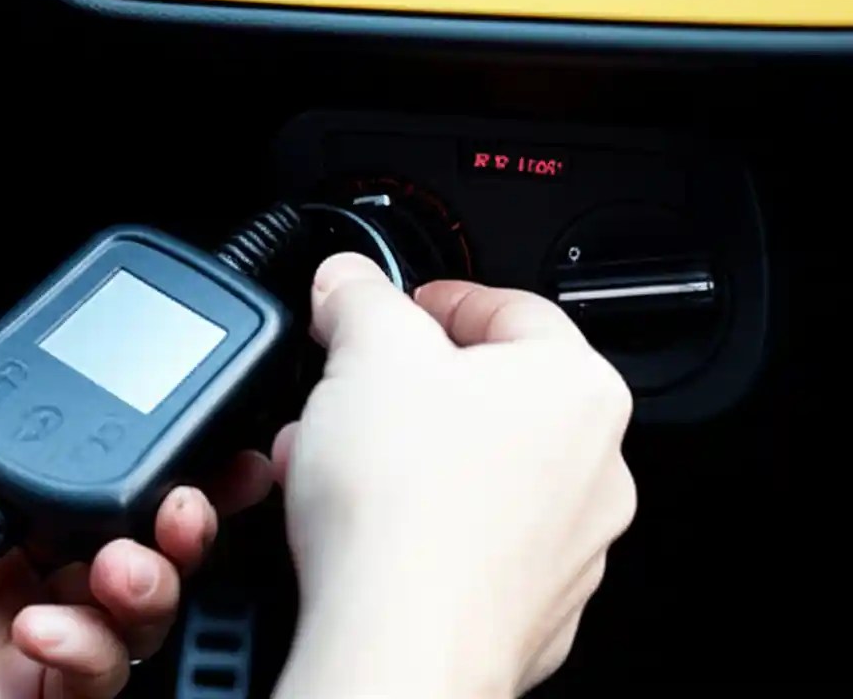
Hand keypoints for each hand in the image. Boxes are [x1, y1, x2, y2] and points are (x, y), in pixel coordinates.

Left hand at [0, 311, 273, 698]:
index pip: (88, 488)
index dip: (148, 470)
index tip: (195, 446)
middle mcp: (16, 584)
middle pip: (134, 549)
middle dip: (176, 525)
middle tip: (181, 508)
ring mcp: (25, 648)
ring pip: (135, 615)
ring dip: (144, 585)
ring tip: (113, 570)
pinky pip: (97, 676)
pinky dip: (85, 649)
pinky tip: (40, 632)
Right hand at [271, 254, 636, 698]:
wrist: (398, 644)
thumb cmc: (405, 509)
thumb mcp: (366, 350)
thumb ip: (359, 295)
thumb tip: (349, 283)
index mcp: (576, 387)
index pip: (507, 308)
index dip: (431, 300)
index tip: (383, 312)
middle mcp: (593, 468)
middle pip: (487, 395)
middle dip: (402, 390)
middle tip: (346, 396)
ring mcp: (566, 546)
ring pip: (474, 472)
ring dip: (403, 457)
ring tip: (335, 466)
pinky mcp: (527, 606)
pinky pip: (467, 540)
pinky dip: (417, 525)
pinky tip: (362, 529)